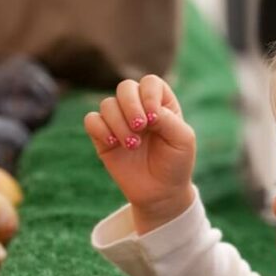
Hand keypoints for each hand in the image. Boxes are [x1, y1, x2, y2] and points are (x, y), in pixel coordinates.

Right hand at [83, 75, 196, 234]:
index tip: (154, 119)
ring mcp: (118, 122)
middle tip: (140, 128)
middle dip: (131, 106)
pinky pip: (91, 120)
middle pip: (125, 87)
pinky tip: (114, 145)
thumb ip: (167, 119)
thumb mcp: (183, 139)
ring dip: (119, 123)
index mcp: (160, 103)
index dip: (149, 95)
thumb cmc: (175, 163)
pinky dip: (101, 129)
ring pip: (107, 104)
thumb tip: (145, 110)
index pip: (150, 82)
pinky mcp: (103, 137)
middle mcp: (138, 108)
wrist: (160, 193)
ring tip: (133, 145)